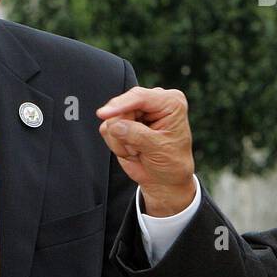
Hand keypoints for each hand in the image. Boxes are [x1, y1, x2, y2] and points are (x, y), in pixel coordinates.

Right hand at [96, 86, 195, 215]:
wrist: (164, 180)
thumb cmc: (171, 163)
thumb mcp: (159, 149)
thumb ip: (136, 135)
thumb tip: (114, 125)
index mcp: (169, 102)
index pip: (140, 96)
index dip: (120, 105)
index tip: (104, 114)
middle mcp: (152, 102)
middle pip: (122, 107)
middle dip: (125, 132)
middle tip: (140, 150)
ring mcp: (136, 111)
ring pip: (111, 119)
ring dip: (122, 142)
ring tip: (139, 151)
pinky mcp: (122, 122)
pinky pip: (107, 129)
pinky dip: (116, 145)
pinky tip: (132, 150)